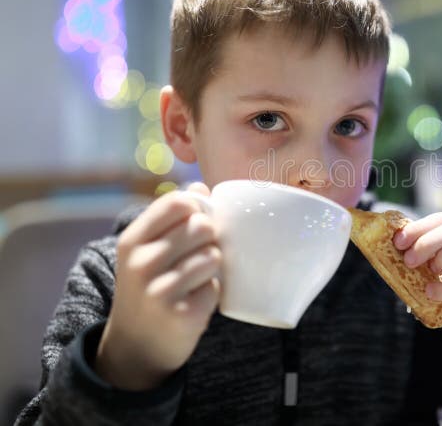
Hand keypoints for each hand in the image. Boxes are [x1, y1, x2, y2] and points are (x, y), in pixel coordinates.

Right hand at [95, 182, 220, 390]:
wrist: (135, 347)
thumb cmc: (149, 287)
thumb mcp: (146, 251)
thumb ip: (172, 217)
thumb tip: (201, 186)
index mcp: (133, 240)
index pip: (179, 202)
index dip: (198, 209)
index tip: (194, 224)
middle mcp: (141, 263)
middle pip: (203, 226)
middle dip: (209, 239)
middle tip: (197, 256)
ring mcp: (160, 290)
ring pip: (213, 256)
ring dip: (212, 268)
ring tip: (195, 280)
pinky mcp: (182, 315)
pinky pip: (215, 287)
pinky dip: (211, 293)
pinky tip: (194, 301)